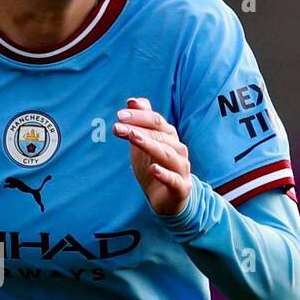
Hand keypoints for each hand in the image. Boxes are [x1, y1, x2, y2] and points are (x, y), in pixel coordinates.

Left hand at [112, 97, 191, 215]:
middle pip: (160, 135)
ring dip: (150, 145)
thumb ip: (141, 121)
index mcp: (169, 137)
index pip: (156, 121)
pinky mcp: (181, 187)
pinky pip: (173, 179)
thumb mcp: (144, 142)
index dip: (139, 117)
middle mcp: (178, 149)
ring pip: (167, 154)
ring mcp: (181, 168)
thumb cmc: (154, 166)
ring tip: (133, 138)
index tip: (119, 116)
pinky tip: (152, 169)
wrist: (167, 199)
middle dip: (138, 128)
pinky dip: (164, 174)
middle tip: (118, 126)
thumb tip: (133, 100)